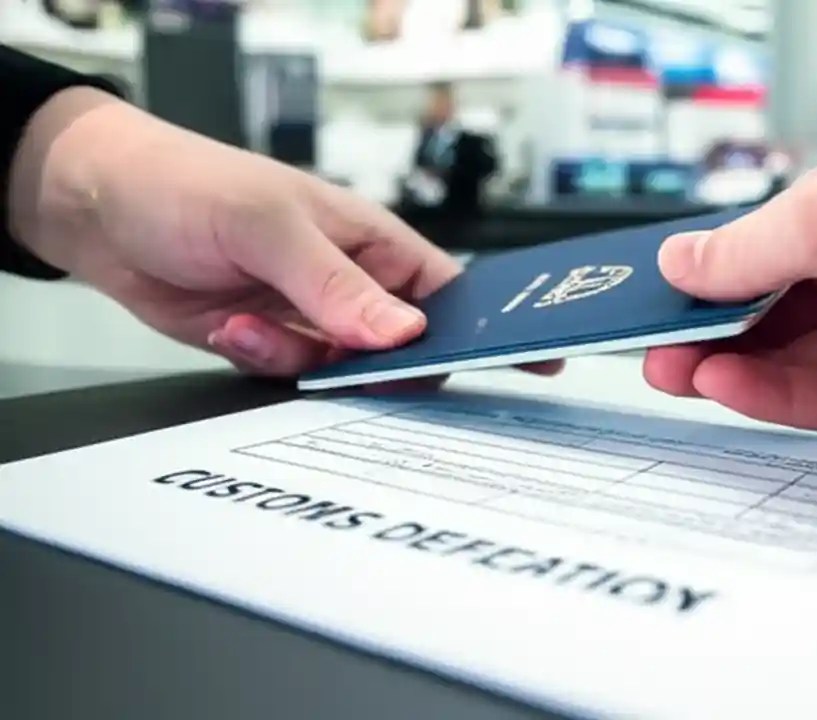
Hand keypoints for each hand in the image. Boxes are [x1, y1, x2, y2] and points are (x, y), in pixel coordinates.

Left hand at [9, 88, 559, 379]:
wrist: (98, 206)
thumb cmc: (193, 183)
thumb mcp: (271, 226)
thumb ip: (336, 285)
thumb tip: (401, 334)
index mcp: (377, 245)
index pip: (456, 295)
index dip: (494, 329)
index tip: (534, 361)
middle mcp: (354, 288)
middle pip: (405, 353)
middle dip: (375, 364)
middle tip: (337, 355)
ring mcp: (313, 321)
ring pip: (344, 376)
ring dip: (296, 359)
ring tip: (249, 318)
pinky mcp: (270, 347)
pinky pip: (290, 380)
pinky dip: (260, 360)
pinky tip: (229, 323)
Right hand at [645, 96, 816, 435]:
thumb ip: (751, 247)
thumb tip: (682, 261)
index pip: (756, 243)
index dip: (701, 271)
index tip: (645, 294)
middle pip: (770, 308)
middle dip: (705, 328)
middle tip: (643, 343)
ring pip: (794, 359)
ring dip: (731, 365)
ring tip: (672, 368)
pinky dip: (778, 396)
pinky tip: (730, 384)